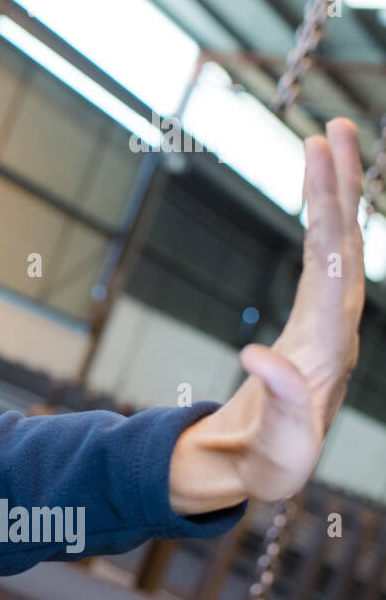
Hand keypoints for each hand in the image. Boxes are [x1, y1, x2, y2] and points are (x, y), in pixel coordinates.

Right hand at [169, 118, 365, 514]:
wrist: (263, 472)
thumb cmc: (270, 465)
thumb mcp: (276, 451)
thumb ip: (279, 405)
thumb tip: (254, 352)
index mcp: (327, 351)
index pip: (331, 268)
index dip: (326, 214)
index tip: (315, 164)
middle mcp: (336, 328)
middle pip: (344, 244)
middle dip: (340, 186)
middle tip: (333, 127)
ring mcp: (326, 322)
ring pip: (338, 246)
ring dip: (335, 193)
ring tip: (328, 139)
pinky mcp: (310, 321)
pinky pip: (321, 259)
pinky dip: (321, 220)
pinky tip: (319, 194)